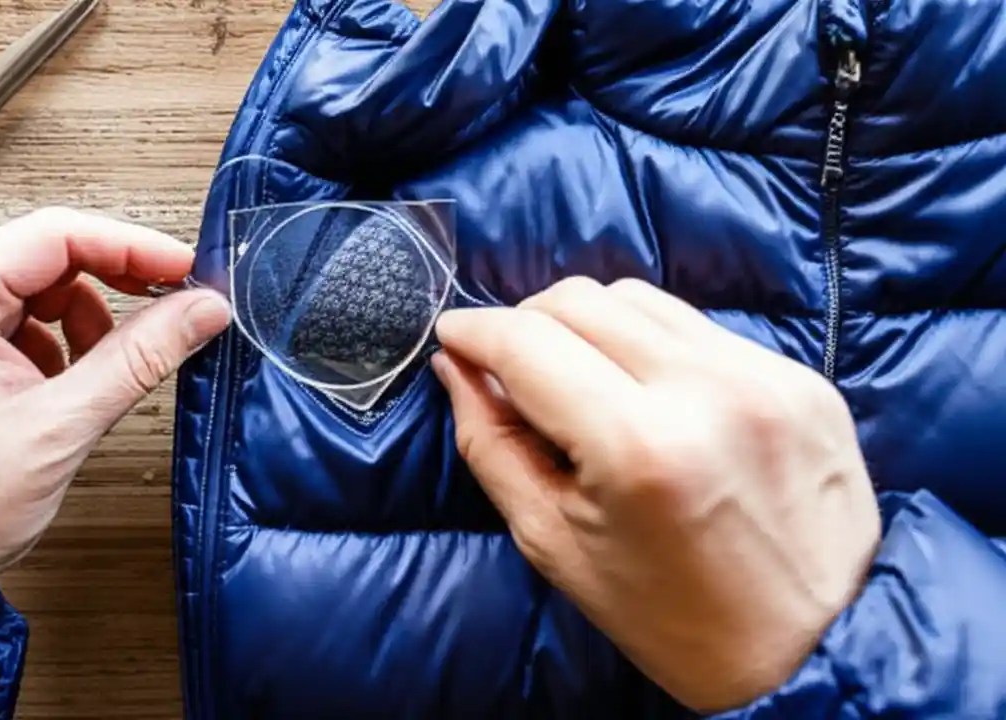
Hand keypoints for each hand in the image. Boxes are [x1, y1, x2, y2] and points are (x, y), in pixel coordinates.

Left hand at [0, 207, 230, 649]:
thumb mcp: (63, 426)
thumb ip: (140, 356)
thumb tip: (200, 310)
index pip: (54, 236)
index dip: (131, 247)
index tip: (183, 270)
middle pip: (48, 255)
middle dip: (113, 285)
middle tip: (171, 310)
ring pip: (40, 287)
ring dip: (86, 321)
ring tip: (100, 375)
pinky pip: (22, 318)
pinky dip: (61, 344)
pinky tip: (68, 388)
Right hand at [430, 277, 880, 711]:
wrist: (814, 651)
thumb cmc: (666, 618)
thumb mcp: (554, 544)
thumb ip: (492, 444)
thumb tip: (457, 365)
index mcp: (637, 446)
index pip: (528, 342)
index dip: (475, 330)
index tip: (453, 336)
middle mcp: (706, 390)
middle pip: (581, 300)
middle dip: (526, 322)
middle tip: (510, 366)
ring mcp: (765, 377)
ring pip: (640, 298)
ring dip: (588, 323)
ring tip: (578, 377)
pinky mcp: (802, 378)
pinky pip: (698, 326)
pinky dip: (650, 345)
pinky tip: (648, 393)